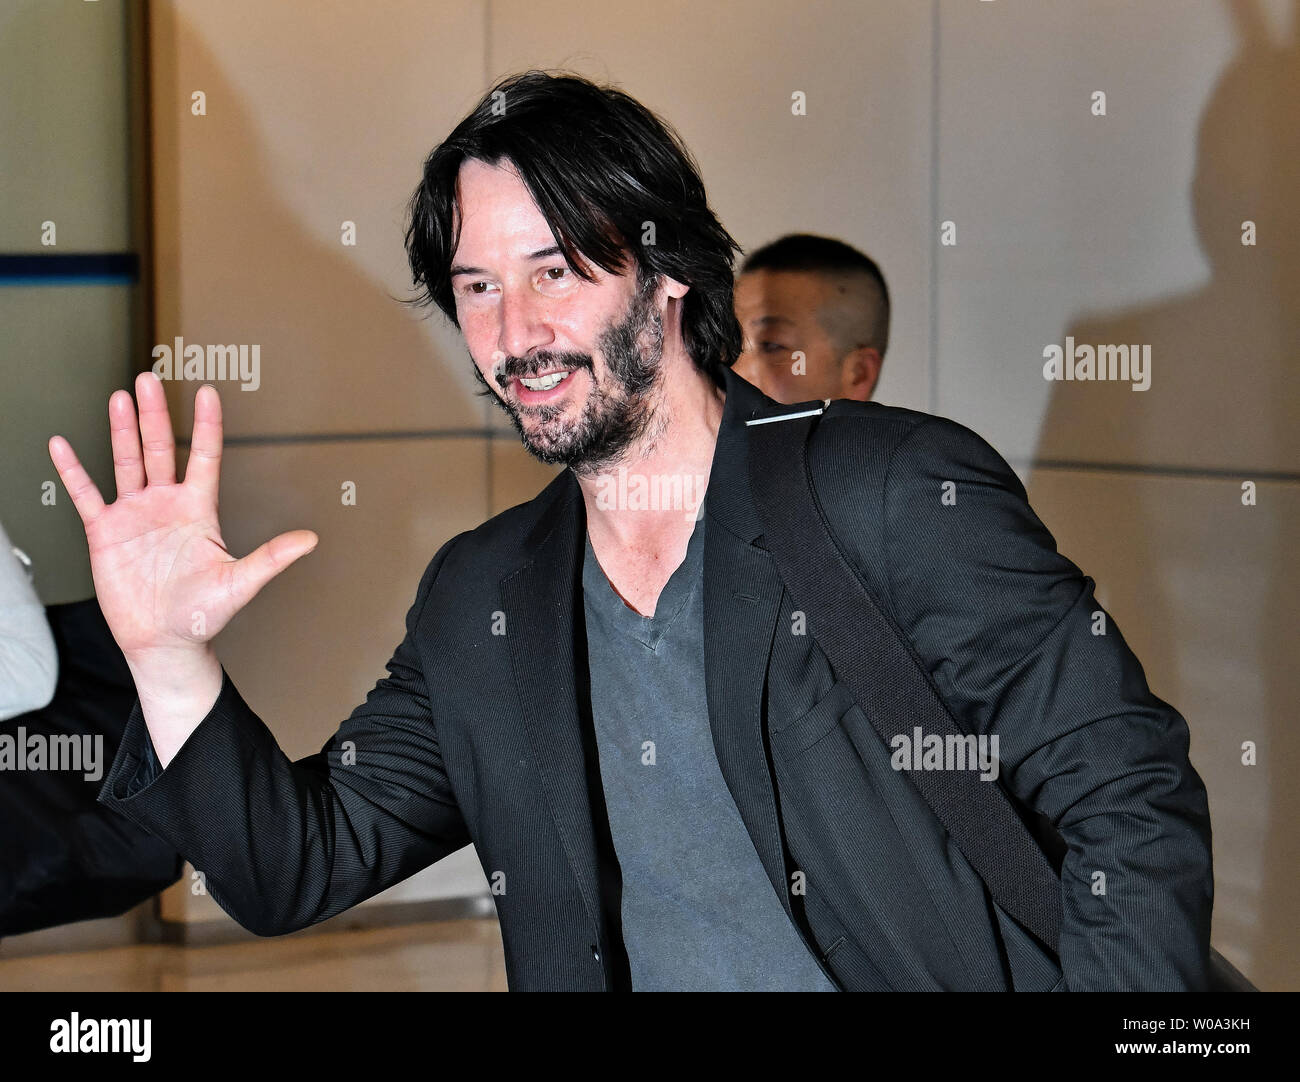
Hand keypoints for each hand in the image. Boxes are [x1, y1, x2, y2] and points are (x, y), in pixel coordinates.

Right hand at [48, 372, 316, 664]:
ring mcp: (135, 515)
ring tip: (120, 396)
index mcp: (199, 510)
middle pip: (160, 449)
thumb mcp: (240, 583)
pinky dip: (72, 471)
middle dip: (156, 414)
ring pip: (126, 462)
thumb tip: (311, 539)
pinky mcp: (105, 532)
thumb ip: (272, 558)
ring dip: (122, 430)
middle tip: (150, 378)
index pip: (204, 457)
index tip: (208, 391)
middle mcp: (167, 505)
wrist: (165, 641)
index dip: (206, 425)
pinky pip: (86, 494)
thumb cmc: (204, 614)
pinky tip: (61, 445)